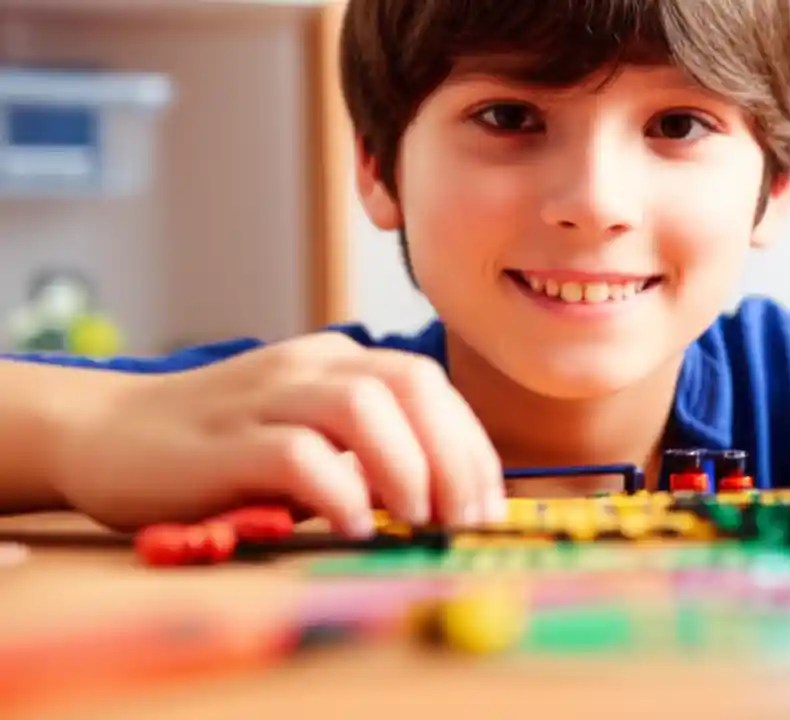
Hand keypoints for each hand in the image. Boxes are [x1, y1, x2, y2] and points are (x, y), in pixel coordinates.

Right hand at [51, 332, 503, 535]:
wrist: (103, 434)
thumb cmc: (218, 450)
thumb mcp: (306, 439)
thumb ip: (365, 455)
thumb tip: (444, 498)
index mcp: (336, 361)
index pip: (428, 384)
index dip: (470, 443)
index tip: (488, 502)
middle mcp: (308, 366)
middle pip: (410, 383)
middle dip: (453, 453)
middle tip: (466, 517)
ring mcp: (265, 397)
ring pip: (363, 405)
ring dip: (407, 465)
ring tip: (418, 518)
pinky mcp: (225, 441)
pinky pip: (299, 455)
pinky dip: (340, 492)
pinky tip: (354, 526)